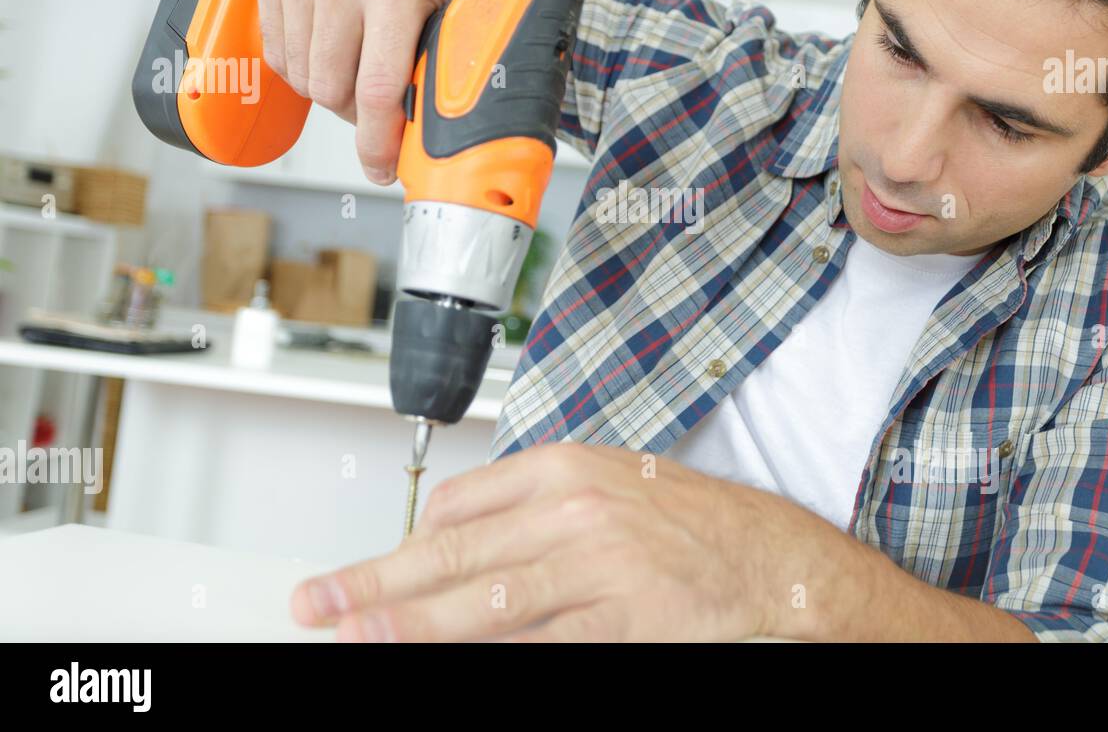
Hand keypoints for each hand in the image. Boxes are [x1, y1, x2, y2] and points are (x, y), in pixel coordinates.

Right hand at [253, 0, 471, 183]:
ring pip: (302, 77)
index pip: (379, 90)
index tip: (381, 167)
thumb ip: (452, 40)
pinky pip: (276, 50)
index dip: (378, 143)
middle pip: (334, 92)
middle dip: (356, 116)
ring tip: (353, 73)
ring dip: (328, 90)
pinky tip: (325, 53)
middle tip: (375, 109)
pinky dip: (299, 66)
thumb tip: (455, 106)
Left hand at [288, 443, 835, 640]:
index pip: (459, 502)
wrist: (769, 555)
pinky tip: (456, 657)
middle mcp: (574, 508)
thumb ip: (534, 507)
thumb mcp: (608, 484)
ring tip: (359, 635)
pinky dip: (497, 654)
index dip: (406, 542)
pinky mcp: (626, 614)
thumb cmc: (690, 520)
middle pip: (453, 548)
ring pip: (485, 597)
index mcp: (564, 467)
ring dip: (413, 622)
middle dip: (376, 580)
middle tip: (320, 601)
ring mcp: (599, 561)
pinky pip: (546, 640)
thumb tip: (458, 535)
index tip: (372, 572)